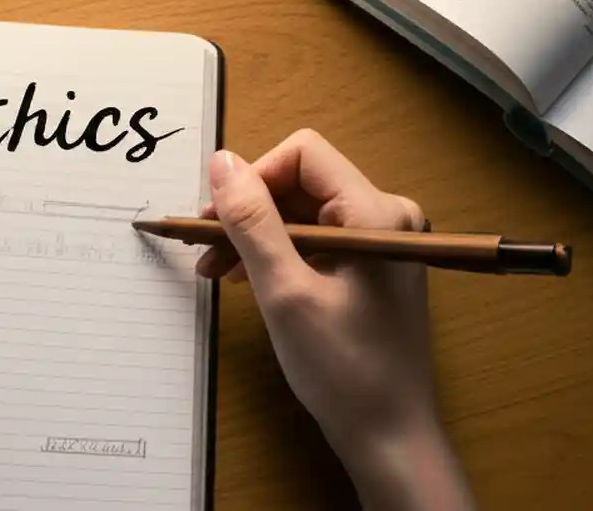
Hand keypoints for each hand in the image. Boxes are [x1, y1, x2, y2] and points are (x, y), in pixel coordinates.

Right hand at [197, 130, 472, 510]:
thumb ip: (252, 221)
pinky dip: (276, 254)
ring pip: (302, 213)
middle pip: (300, 183)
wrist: (390, 437)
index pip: (303, 155)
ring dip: (255, 235)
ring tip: (214, 270)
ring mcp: (380, 242)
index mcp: (376, 212)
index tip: (215, 219)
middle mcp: (385, 216)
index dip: (253, 177)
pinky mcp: (371, 266)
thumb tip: (222, 163)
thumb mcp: (286, 291)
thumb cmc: (345, 370)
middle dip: (247, 211)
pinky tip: (245, 278)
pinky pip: (315, 240)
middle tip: (202, 250)